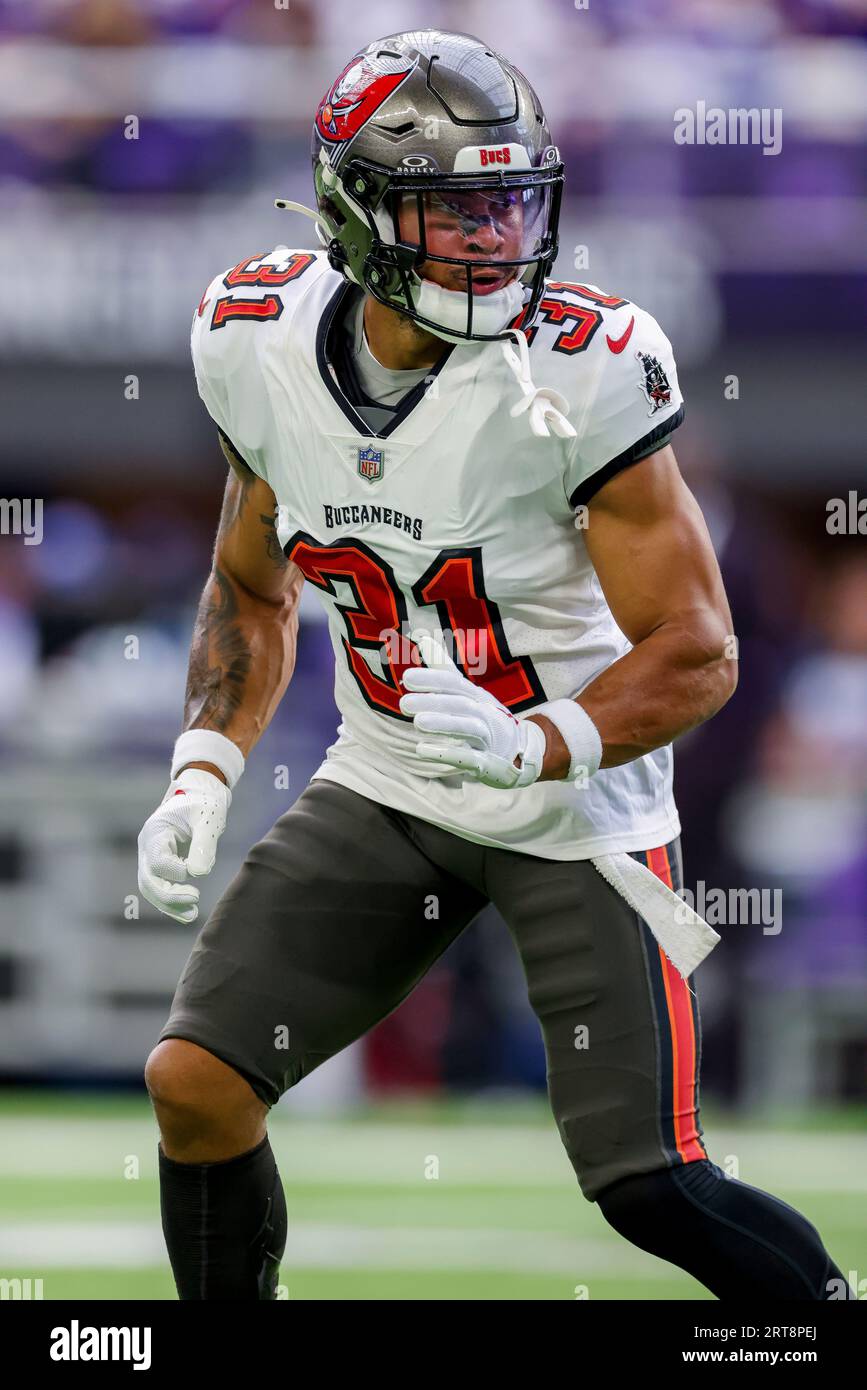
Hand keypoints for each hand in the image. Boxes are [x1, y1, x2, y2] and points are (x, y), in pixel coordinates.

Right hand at [137, 768, 230, 923]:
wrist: (200, 795)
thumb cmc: (205, 803)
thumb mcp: (208, 818)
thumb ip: (204, 844)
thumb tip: (199, 874)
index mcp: (156, 831)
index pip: (158, 861)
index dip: (176, 871)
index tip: (197, 870)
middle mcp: (147, 846)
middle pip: (148, 880)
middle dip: (169, 896)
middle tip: (195, 900)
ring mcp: (150, 856)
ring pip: (151, 889)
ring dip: (169, 904)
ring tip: (192, 914)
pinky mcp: (160, 865)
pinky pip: (160, 888)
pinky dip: (172, 902)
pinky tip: (188, 913)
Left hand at [399, 630, 546, 788]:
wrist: (520, 750)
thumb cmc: (485, 717)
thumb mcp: (467, 691)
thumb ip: (443, 668)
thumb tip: (423, 637)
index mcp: (476, 695)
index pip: (454, 683)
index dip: (432, 679)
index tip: (407, 677)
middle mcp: (484, 712)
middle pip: (460, 704)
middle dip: (433, 703)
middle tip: (403, 704)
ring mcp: (488, 737)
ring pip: (468, 727)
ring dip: (443, 724)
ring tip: (418, 723)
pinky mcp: (487, 761)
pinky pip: (470, 757)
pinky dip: (448, 753)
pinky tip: (423, 750)